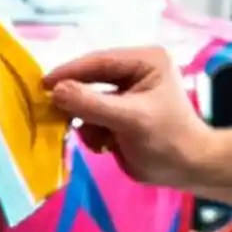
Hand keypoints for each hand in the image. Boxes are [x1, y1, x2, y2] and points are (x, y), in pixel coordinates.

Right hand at [42, 46, 215, 187]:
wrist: (187, 170)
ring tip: (96, 138)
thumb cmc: (167, 141)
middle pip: (90, 79)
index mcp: (145, 60)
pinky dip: (91, 131)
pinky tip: (105, 145)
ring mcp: (125, 92)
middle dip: (76, 99)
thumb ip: (92, 104)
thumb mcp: (130, 120)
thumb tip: (55, 91)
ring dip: (86, 120)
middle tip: (51, 111)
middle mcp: (134, 70)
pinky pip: (91, 115)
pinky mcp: (118, 112)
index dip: (70, 72)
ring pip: (86, 99)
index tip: (43, 84)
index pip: (99, 61)